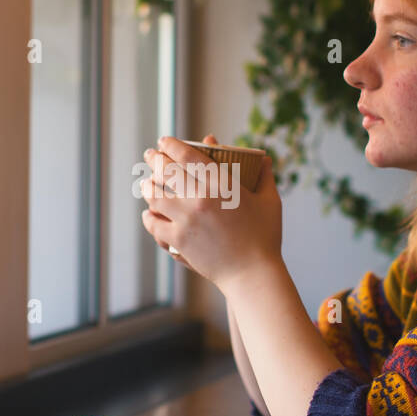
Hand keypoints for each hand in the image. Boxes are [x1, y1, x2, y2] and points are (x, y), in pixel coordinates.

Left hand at [138, 133, 281, 291]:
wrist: (252, 274)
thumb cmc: (265, 238)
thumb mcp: (269, 202)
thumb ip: (264, 176)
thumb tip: (263, 158)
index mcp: (222, 184)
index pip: (187, 155)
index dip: (172, 145)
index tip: (164, 141)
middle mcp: (200, 198)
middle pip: (166, 170)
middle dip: (155, 159)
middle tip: (150, 155)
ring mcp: (186, 219)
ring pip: (155, 195)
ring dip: (148, 186)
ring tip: (146, 183)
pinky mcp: (178, 240)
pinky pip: (154, 223)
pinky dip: (148, 216)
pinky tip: (148, 212)